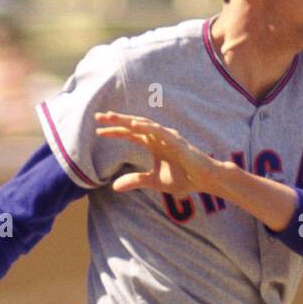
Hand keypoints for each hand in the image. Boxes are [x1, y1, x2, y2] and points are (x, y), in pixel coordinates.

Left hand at [93, 112, 225, 195]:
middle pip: (134, 125)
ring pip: (144, 124)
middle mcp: (158, 136)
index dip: (115, 132)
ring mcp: (167, 136)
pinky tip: (134, 125)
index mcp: (153, 143)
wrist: (204, 180)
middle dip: (116, 120)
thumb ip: (135, 181)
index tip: (98, 131)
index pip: (130, 134)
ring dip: (127, 120)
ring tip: (111, 116)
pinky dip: (147, 127)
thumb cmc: (183, 178)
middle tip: (98, 116)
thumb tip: (114, 187)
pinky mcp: (176, 140)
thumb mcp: (154, 181)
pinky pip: (159, 131)